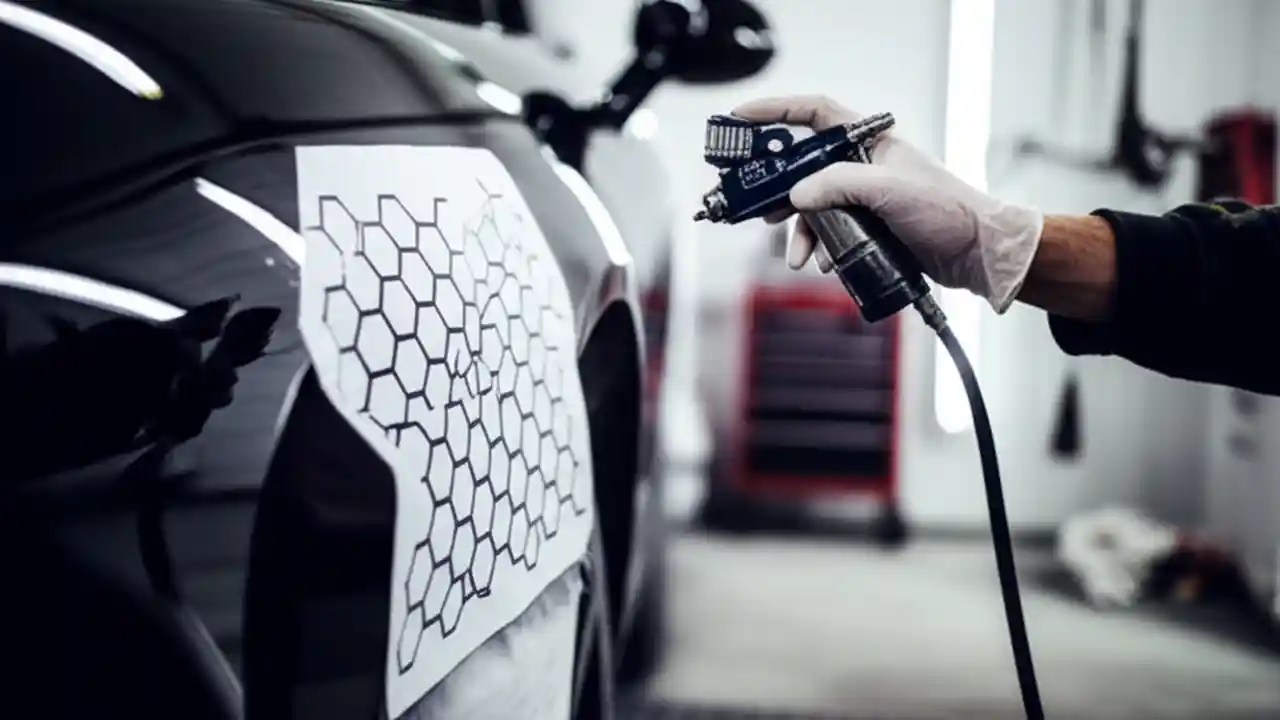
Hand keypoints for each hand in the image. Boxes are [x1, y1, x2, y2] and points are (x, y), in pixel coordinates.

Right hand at [732, 95, 1044, 312]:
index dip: (776, 112)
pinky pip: (830, 233)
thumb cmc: (947, 211)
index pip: (815, 113)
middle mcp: (864, 165)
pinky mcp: (868, 226)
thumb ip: (838, 185)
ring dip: (802, 233)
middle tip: (759, 209)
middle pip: (805, 168)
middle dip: (781, 192)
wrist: (977, 253)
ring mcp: (865, 197)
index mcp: (870, 141)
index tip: (742, 119)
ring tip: (798, 256)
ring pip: (815, 208)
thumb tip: (797, 194)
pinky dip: (822, 248)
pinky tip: (825, 262)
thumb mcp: (889, 190)